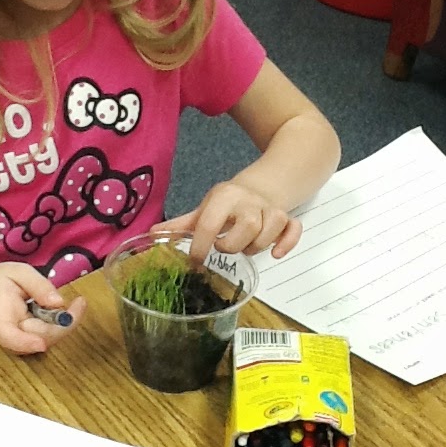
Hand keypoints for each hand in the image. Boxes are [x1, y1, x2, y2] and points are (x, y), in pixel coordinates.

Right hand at [0, 262, 85, 354]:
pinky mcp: (33, 340)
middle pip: (37, 339)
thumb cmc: (1, 281)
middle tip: (80, 303)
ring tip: (78, 303)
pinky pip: (52, 336)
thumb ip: (37, 285)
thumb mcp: (18, 272)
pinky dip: (64, 324)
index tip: (41, 344)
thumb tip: (58, 302)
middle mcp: (11, 335)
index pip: (6, 336)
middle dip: (63, 326)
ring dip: (67, 324)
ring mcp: (23, 341)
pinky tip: (73, 309)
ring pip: (49, 340)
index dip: (23, 343)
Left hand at [153, 181, 301, 262]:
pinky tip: (277, 253)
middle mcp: (248, 202)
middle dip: (232, 245)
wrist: (262, 185)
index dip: (200, 246)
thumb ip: (182, 225)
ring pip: (268, 231)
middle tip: (224, 247)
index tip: (195, 260)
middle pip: (245, 228)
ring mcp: (270, 210)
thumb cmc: (229, 203)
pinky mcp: (287, 219)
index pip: (210, 223)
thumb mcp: (204, 210)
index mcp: (224, 197)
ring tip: (245, 246)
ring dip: (256, 246)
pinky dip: (287, 242)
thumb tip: (151, 234)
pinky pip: (293, 230)